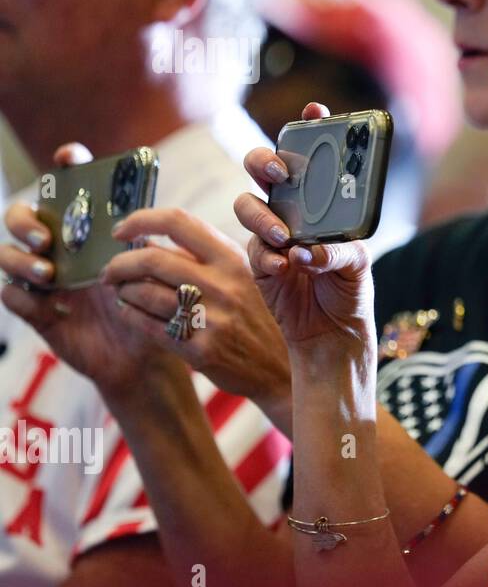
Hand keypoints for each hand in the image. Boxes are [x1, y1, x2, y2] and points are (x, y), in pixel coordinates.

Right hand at [0, 143, 184, 393]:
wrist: (150, 352)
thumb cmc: (155, 302)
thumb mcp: (156, 267)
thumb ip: (147, 241)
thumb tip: (144, 218)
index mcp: (88, 230)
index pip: (68, 188)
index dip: (65, 167)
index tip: (71, 157)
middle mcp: (60, 249)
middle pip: (22, 218)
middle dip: (26, 221)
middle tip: (47, 237)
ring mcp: (44, 279)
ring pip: (8, 256)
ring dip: (20, 259)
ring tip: (50, 273)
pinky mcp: (38, 312)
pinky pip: (12, 296)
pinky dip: (17, 294)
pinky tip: (38, 299)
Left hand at [100, 206, 290, 410]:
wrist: (277, 366)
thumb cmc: (254, 316)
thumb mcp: (242, 276)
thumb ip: (204, 256)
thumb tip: (148, 238)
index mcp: (232, 259)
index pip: (178, 222)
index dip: (141, 220)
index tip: (121, 230)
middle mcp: (222, 285)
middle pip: (151, 258)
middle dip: (119, 263)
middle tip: (110, 271)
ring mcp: (211, 318)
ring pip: (143, 293)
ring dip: (123, 291)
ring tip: (122, 292)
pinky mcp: (198, 350)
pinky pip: (146, 325)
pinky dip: (130, 314)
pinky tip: (131, 312)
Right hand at [234, 103, 374, 354]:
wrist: (334, 335)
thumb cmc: (350, 292)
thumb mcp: (358, 266)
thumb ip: (340, 251)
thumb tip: (309, 249)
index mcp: (323, 200)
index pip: (313, 155)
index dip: (311, 126)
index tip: (315, 110)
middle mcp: (294, 209)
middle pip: (263, 167)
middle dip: (265, 161)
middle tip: (279, 171)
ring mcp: (272, 233)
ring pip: (248, 205)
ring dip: (263, 215)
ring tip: (285, 236)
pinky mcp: (258, 262)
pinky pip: (254, 249)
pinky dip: (268, 257)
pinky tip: (285, 267)